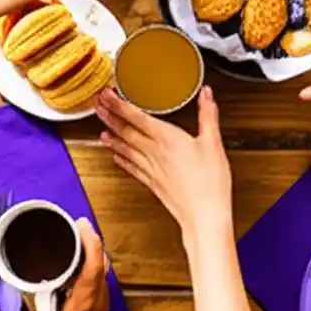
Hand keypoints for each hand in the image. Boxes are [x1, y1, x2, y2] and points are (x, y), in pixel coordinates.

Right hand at [32, 217, 108, 310]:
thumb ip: (35, 295)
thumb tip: (25, 274)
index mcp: (85, 299)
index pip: (94, 262)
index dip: (89, 240)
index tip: (81, 224)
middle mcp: (98, 297)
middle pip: (101, 259)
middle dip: (91, 239)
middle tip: (77, 225)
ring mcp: (103, 299)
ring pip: (102, 266)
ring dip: (92, 249)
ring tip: (78, 236)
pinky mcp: (101, 301)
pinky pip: (100, 274)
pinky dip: (91, 261)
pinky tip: (80, 258)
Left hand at [95, 86, 232, 237]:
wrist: (204, 216)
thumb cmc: (209, 183)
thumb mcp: (213, 143)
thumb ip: (208, 115)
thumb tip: (206, 95)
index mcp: (167, 139)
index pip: (137, 117)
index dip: (119, 104)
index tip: (107, 95)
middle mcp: (154, 153)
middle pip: (127, 132)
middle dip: (110, 117)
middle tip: (97, 106)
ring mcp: (151, 169)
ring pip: (126, 149)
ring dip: (112, 138)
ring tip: (101, 129)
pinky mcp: (153, 184)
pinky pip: (133, 168)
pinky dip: (123, 160)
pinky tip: (117, 157)